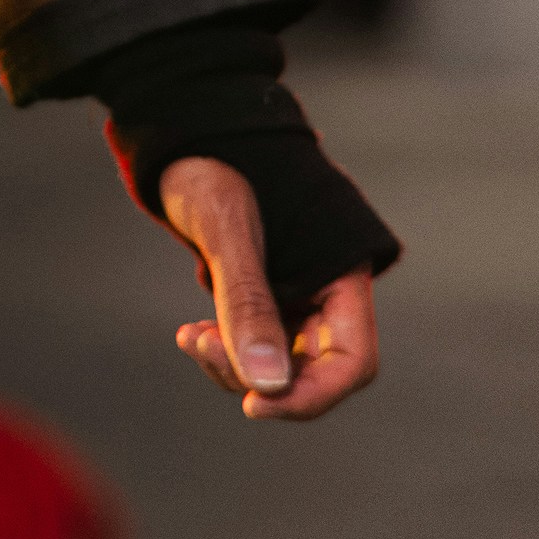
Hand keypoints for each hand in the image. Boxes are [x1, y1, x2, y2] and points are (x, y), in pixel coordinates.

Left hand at [160, 155, 379, 422]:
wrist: (185, 132)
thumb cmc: (214, 163)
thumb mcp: (228, 230)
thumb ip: (248, 304)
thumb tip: (266, 390)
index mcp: (341, 271)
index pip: (353, 362)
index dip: (312, 396)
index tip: (255, 406)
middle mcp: (327, 290)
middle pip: (316, 372)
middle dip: (261, 380)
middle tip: (204, 348)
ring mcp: (297, 296)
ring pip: (281, 367)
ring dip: (235, 367)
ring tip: (192, 337)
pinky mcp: (267, 296)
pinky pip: (256, 347)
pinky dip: (225, 351)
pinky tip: (191, 335)